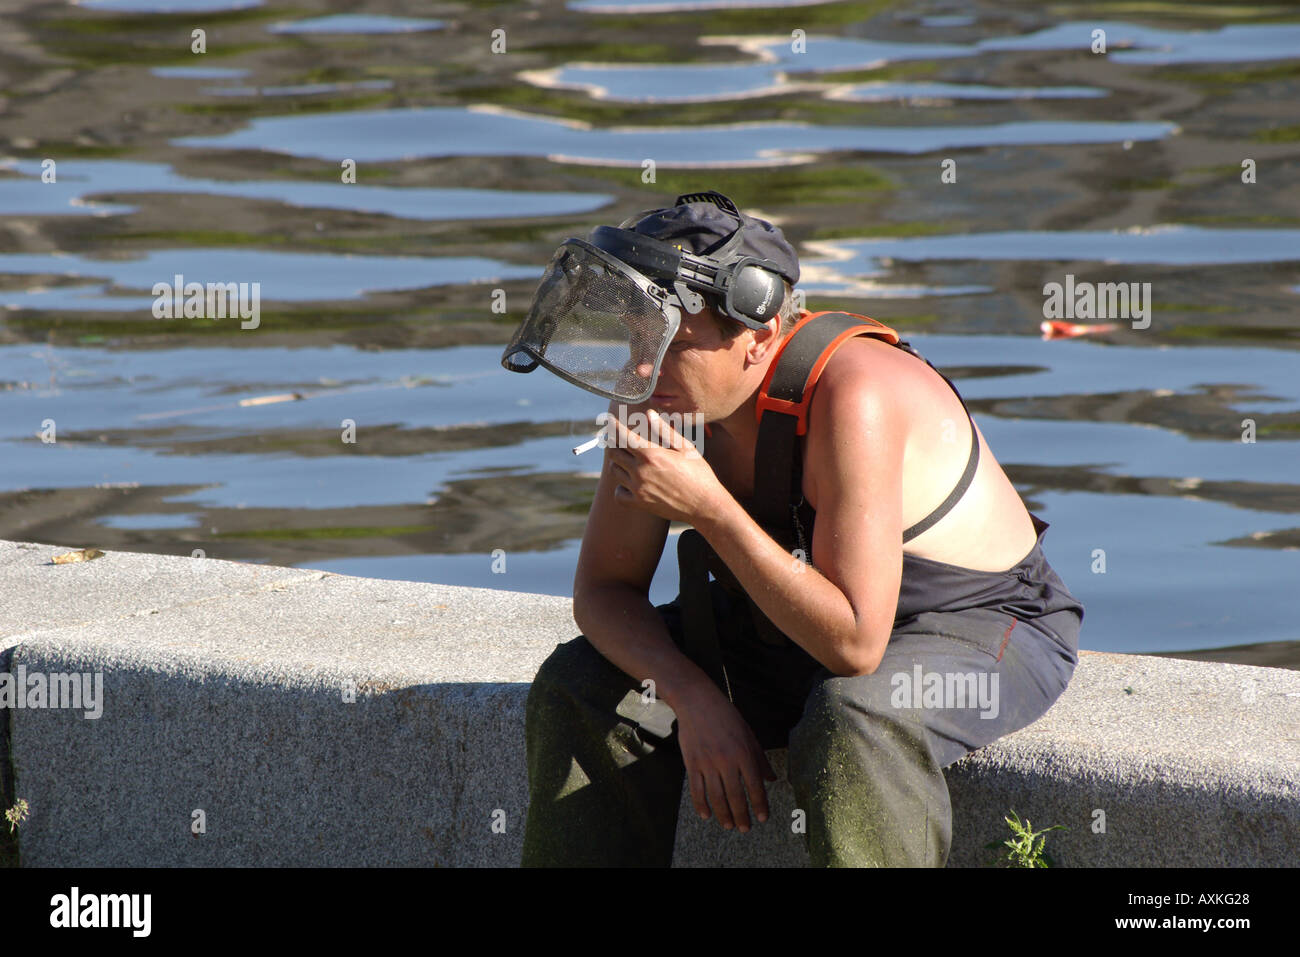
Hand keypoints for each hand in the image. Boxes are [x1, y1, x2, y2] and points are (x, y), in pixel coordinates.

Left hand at [607, 408, 723, 525]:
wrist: (705, 505)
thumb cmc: (699, 473)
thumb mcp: (686, 448)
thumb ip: (665, 431)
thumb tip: (649, 414)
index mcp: (652, 454)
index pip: (622, 435)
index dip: (613, 426)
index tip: (609, 421)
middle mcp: (641, 471)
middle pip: (614, 452)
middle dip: (615, 443)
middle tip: (621, 440)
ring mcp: (638, 489)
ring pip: (615, 471)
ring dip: (619, 463)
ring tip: (631, 460)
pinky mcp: (639, 504)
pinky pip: (618, 494)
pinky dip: (621, 487)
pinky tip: (631, 483)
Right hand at [673, 684, 777, 832]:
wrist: (697, 702)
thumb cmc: (726, 716)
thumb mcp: (748, 734)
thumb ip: (759, 759)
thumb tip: (772, 779)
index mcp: (744, 752)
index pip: (755, 786)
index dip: (760, 805)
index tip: (763, 818)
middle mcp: (727, 760)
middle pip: (736, 796)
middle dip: (742, 816)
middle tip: (745, 829)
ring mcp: (707, 763)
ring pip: (716, 797)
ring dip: (723, 815)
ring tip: (728, 826)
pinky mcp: (692, 763)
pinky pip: (697, 790)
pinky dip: (701, 805)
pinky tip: (707, 815)